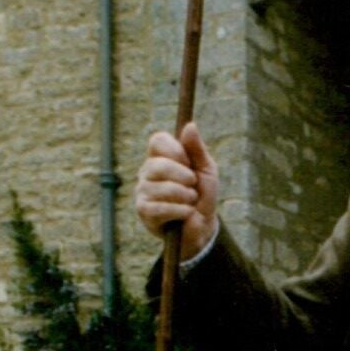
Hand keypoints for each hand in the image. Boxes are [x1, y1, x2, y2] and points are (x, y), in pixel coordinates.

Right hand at [134, 122, 218, 261]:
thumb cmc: (202, 195)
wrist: (203, 226)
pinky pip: (160, 207)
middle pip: (158, 164)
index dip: (175, 150)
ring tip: (190, 201)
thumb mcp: (206, 170)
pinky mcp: (144, 211)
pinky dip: (180, 210)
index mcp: (161, 157)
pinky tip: (186, 213)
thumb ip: (197, 149)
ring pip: (161, 188)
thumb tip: (190, 125)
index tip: (188, 162)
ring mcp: (143, 191)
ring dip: (185, 196)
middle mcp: (147, 172)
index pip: (157, 141)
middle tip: (193, 185)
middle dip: (183, 176)